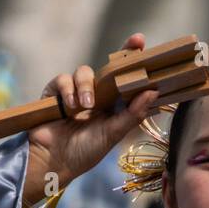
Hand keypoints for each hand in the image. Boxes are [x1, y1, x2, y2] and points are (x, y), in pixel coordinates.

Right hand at [22, 32, 160, 204]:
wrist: (54, 162)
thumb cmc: (85, 152)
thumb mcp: (113, 134)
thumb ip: (132, 114)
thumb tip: (153, 92)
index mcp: (111, 105)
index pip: (126, 80)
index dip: (135, 62)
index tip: (145, 45)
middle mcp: (95, 95)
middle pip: (109, 66)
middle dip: (123, 52)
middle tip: (135, 44)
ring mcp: (75, 92)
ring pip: (85, 72)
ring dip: (87, 87)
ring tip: (86, 106)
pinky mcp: (55, 92)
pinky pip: (63, 80)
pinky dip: (68, 91)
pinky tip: (71, 106)